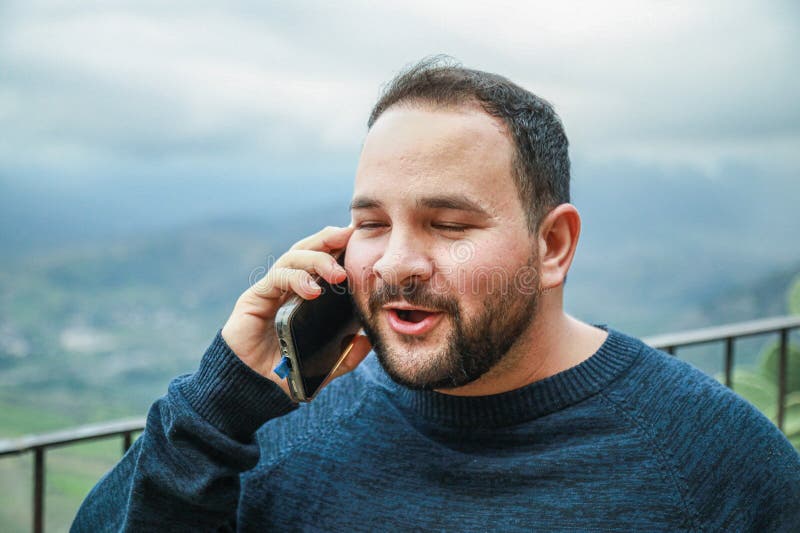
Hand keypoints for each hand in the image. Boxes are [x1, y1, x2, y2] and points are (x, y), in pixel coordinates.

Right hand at [221, 225, 371, 398]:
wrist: (252, 387)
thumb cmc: (285, 373)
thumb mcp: (324, 367)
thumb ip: (346, 356)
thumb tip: (368, 342)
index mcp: (306, 296)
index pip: (322, 261)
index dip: (339, 247)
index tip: (360, 240)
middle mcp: (289, 287)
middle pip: (308, 249)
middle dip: (328, 239)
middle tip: (350, 237)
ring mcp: (272, 290)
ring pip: (293, 258)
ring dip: (317, 259)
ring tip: (338, 274)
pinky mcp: (255, 297)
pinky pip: (277, 278)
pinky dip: (296, 279)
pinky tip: (312, 290)